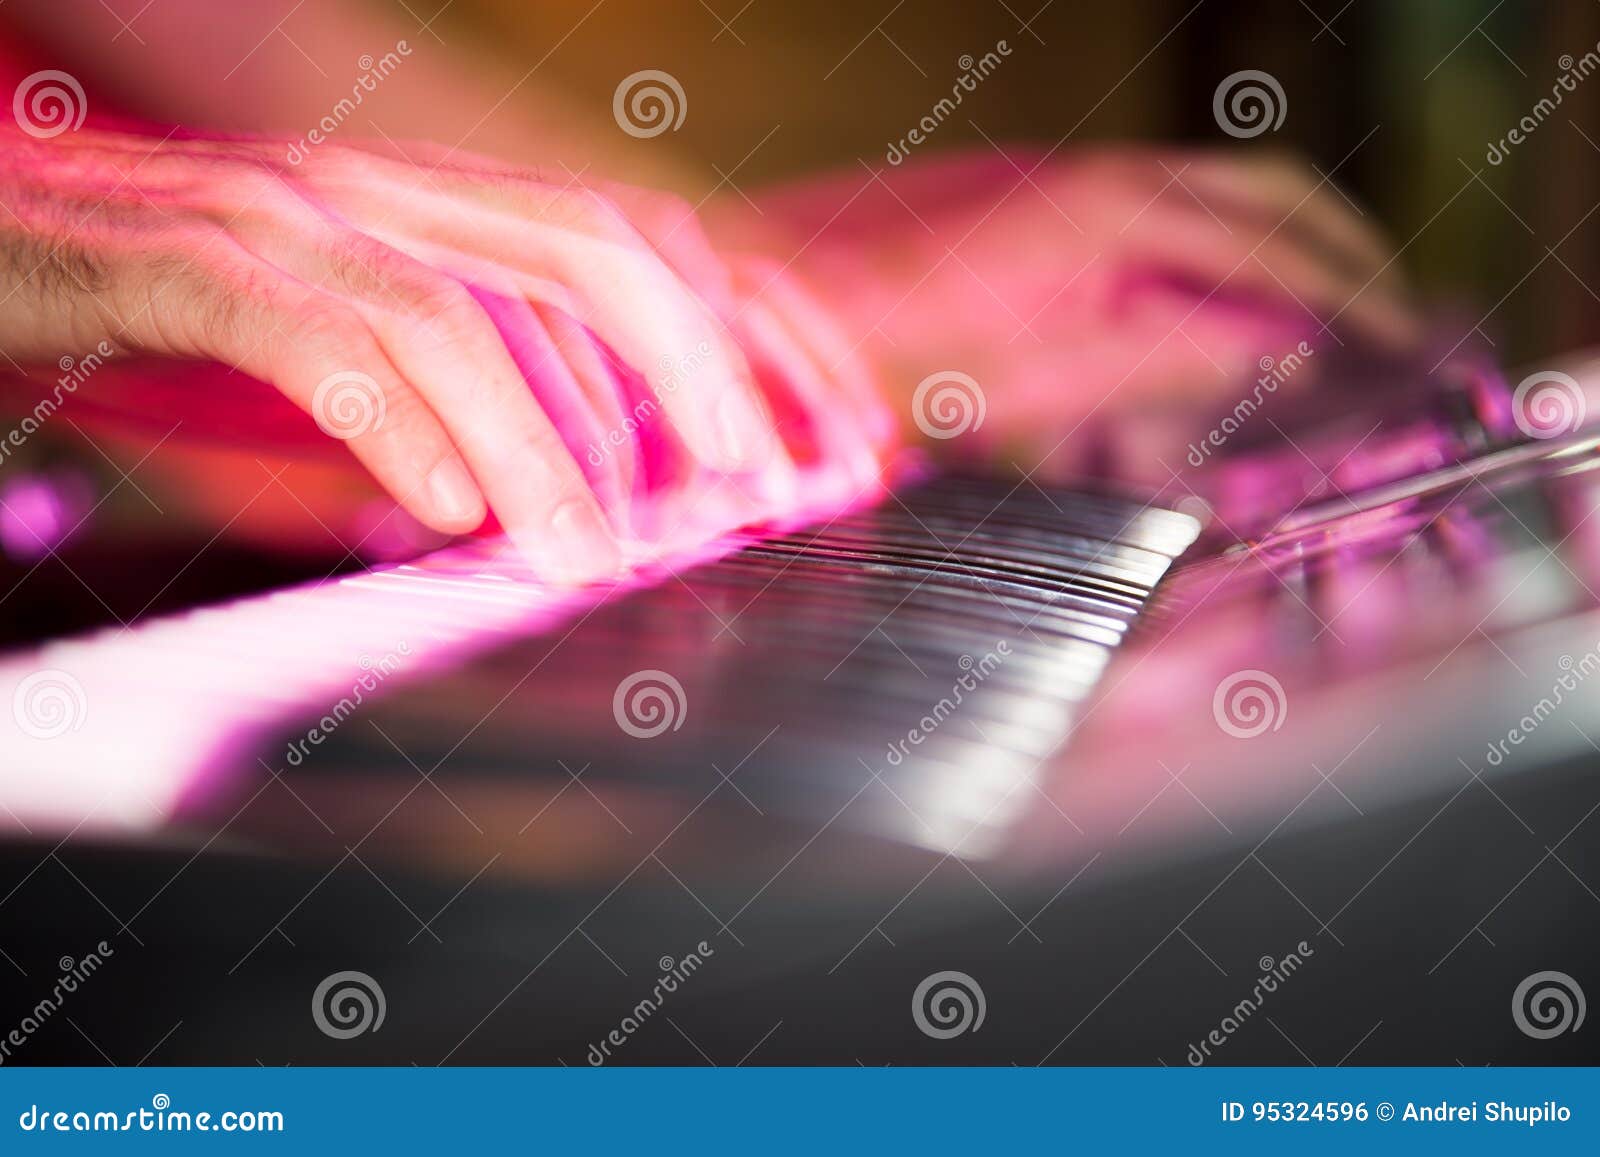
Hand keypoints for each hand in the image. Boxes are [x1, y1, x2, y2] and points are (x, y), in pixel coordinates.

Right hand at [0, 130, 824, 581]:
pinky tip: (449, 515)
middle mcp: (382, 189)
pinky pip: (316, 338)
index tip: (819, 444)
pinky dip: (396, 426)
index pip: (640, 247)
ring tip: (598, 555)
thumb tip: (586, 489)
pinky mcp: (180, 266)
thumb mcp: (356, 330)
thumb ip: (472, 384)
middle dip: (695, 379)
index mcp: (440, 202)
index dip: (746, 341)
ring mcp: (284, 216)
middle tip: (757, 497)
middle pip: (591, 257)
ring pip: (461, 313)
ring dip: (550, 444)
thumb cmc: (175, 300)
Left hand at [739, 146, 1419, 480]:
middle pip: (1267, 204)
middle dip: (1342, 260)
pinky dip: (1210, 242)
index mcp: (1108, 234)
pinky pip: (1159, 197)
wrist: (750, 286)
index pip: (1275, 265)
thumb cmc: (859, 355)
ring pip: (1219, 189)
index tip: (1398, 349)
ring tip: (1321, 306)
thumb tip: (1266, 361)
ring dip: (1285, 244)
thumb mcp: (1018, 395)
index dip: (1348, 311)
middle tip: (1390, 319)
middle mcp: (1095, 186)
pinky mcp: (1028, 188)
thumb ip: (1155, 369)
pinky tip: (1193, 306)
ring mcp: (1061, 179)